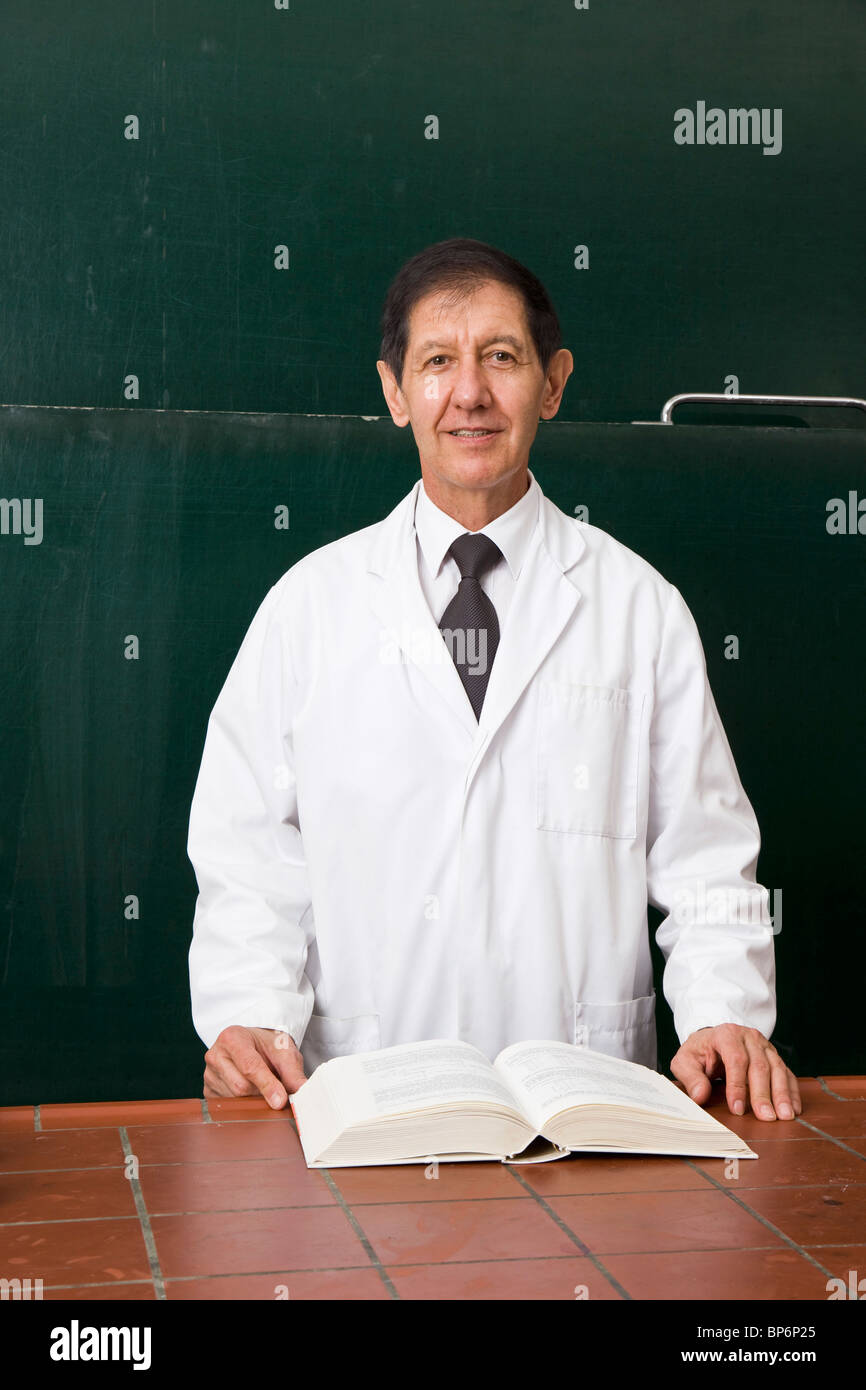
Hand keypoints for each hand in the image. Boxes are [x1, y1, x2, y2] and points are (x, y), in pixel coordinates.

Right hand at [204, 1025, 307, 1109]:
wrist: (254, 1044)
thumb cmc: (267, 1046)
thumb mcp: (284, 1051)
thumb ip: (293, 1072)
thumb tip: (303, 1093)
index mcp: (232, 1038)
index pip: (249, 1066)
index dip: (267, 1085)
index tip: (281, 1101)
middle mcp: (215, 1055)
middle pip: (241, 1087)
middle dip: (262, 1093)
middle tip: (277, 1089)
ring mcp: (209, 1075)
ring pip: (235, 1100)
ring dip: (254, 1100)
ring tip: (262, 1085)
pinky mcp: (208, 1091)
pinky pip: (228, 1107)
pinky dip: (244, 1104)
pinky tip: (251, 1092)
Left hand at [670, 1024, 801, 1120]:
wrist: (712, 1039)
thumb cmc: (699, 1052)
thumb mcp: (685, 1061)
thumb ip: (690, 1077)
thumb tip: (700, 1095)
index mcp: (726, 1035)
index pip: (735, 1059)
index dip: (737, 1085)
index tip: (737, 1108)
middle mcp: (749, 1037)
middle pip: (759, 1065)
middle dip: (763, 1094)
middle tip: (766, 1117)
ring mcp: (764, 1046)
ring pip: (777, 1069)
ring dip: (782, 1094)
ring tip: (784, 1116)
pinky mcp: (774, 1056)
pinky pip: (786, 1073)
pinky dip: (792, 1091)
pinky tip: (794, 1108)